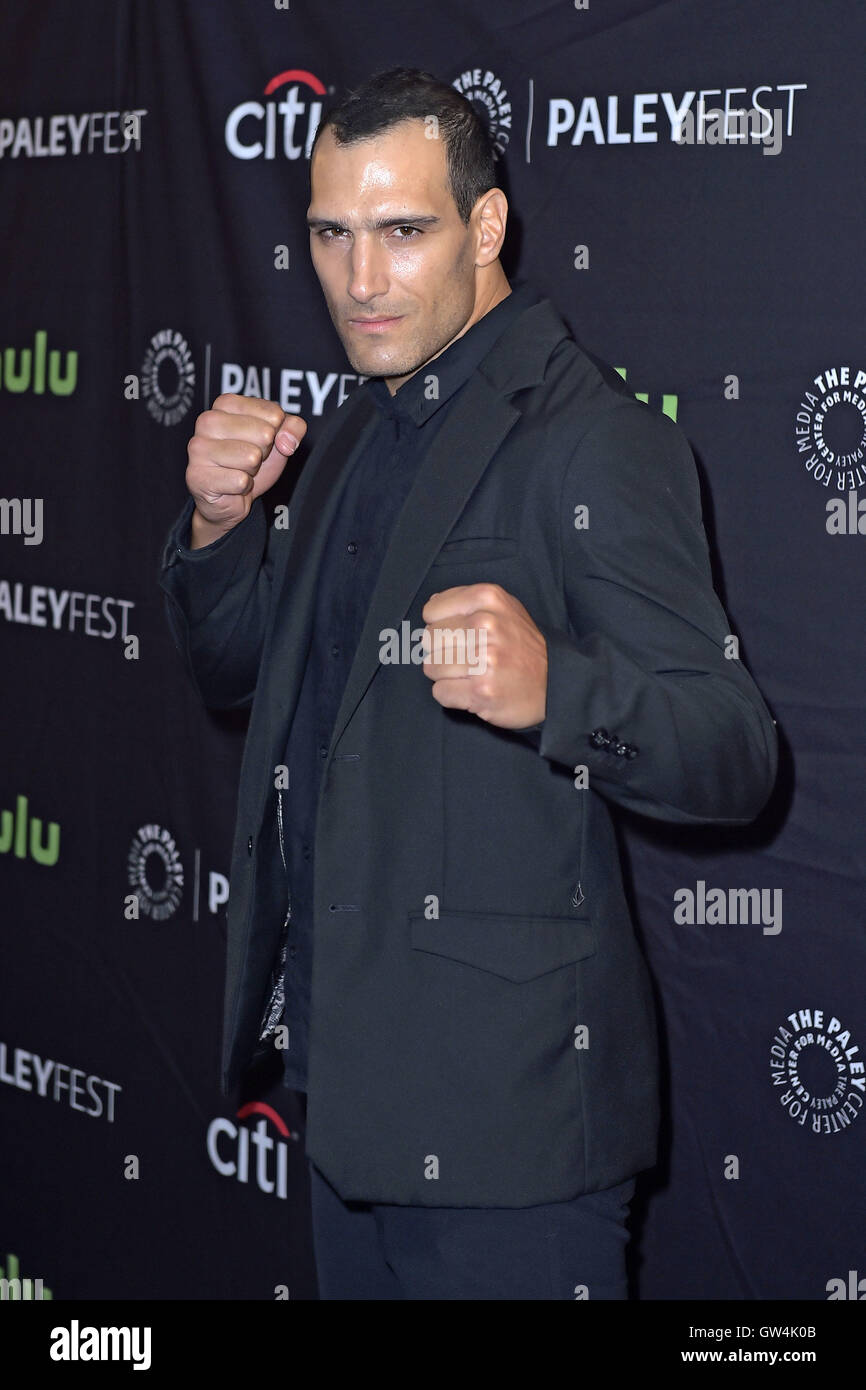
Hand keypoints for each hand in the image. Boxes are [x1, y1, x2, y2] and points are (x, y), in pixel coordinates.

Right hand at [185, 394, 307, 546]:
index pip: (274, 414)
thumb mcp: (278, 438)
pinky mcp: (198, 476)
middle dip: (264, 453)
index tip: (258, 441)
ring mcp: (199, 448)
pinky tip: (230, 485)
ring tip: (239, 470)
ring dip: (252, 471)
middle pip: (264, 434)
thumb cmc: (251, 461)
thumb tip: (287, 441)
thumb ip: (294, 427)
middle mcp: (207, 420)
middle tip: (248, 459)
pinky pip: (241, 481)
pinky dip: (242, 488)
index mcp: (226, 404)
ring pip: (252, 458)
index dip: (275, 433)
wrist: (232, 497)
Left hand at [420, 583, 547, 729]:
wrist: (555, 683)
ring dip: (446, 675)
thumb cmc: (523, 647)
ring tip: (471, 674)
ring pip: (431, 667)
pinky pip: (440, 692)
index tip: (459, 635)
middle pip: (428, 640)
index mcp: (488, 599)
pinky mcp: (481, 690)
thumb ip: (468, 601)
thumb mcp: (505, 608)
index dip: (441, 625)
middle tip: (466, 658)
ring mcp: (483, 659)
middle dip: (442, 651)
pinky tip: (473, 690)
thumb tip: (432, 605)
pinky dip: (452, 695)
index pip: (431, 611)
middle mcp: (485, 624)